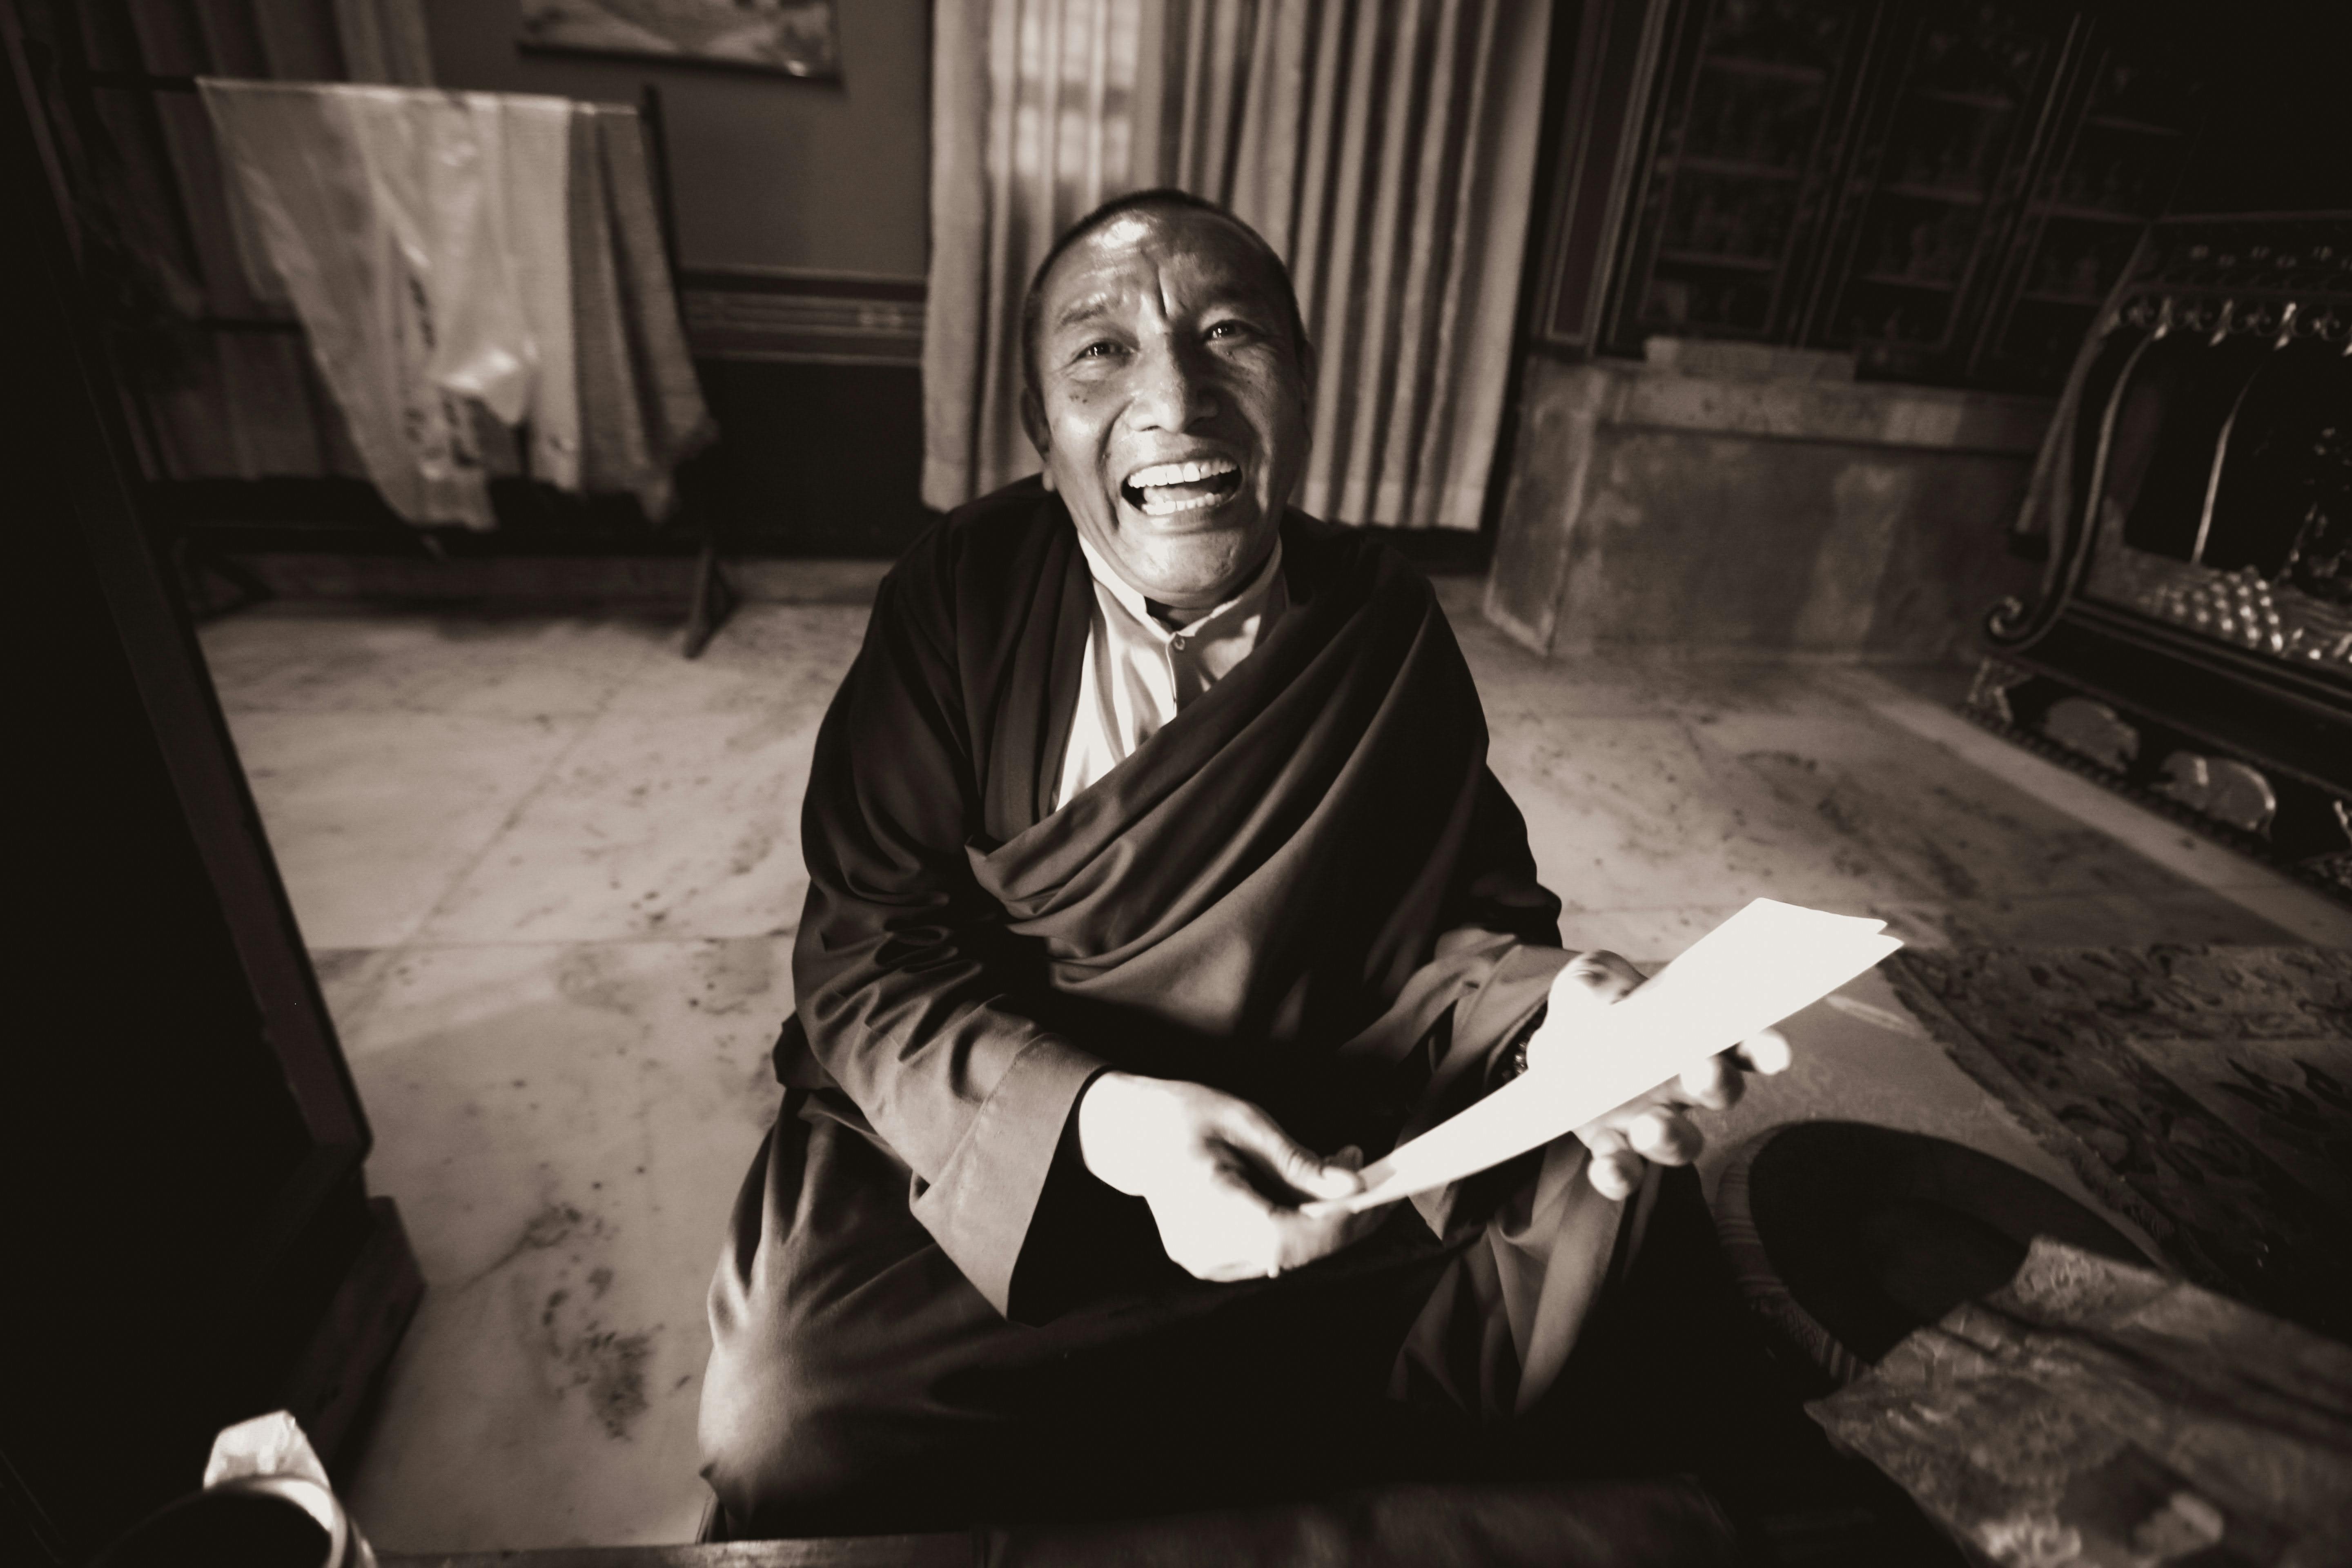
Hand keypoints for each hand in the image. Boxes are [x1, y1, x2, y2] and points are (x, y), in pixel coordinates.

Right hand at [1076, 1072, 1382, 1281]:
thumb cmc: (1181, 1117)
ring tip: (1335, 1170)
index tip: (1376, 1195)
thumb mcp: (1244, 1122)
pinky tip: (1306, 1190)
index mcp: (1207, 1209)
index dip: (1338, 1224)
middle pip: (1295, 1252)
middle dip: (1340, 1216)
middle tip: (1363, 1170)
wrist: (1129, 1133)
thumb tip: (1350, 1185)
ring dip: (1322, 1219)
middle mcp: (1207, 1250)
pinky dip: (1298, 1224)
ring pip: (1287, 1255)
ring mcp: (1207, 1264)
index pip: (1287, 1239)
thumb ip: (1297, 1161)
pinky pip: (1269, 1251)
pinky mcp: (1212, 1263)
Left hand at [1531, 950, 1793, 1200]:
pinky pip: (1625, 1171)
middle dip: (1715, 1084)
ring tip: (1649, 1128)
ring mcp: (1652, 1119)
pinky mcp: (1614, 1146)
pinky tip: (1609, 1168)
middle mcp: (1683, 1083)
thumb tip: (1605, 1001)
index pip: (1740, 1043)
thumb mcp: (1590, 984)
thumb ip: (1596, 986)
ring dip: (1671, 1138)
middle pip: (1718, 1091)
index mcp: (1693, 1038)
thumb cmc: (1590, 1009)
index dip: (1762, 1049)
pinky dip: (1619, 1175)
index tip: (1775, 1054)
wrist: (1554, 1045)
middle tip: (1702, 1072)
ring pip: (1681, 1140)